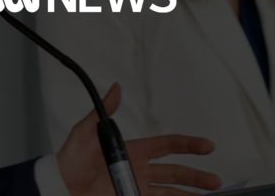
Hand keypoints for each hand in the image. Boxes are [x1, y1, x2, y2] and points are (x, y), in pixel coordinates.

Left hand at [57, 83, 221, 195]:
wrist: (59, 188)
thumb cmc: (70, 162)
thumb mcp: (84, 133)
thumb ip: (103, 113)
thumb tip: (115, 88)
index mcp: (133, 152)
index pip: (166, 146)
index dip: (187, 145)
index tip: (207, 146)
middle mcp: (139, 171)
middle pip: (175, 173)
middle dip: (196, 177)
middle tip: (215, 181)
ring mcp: (137, 188)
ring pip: (171, 192)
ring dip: (190, 195)